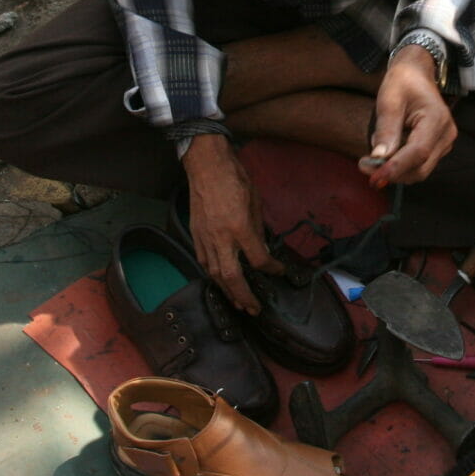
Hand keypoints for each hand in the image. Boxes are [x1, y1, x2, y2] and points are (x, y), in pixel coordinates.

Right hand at [180, 135, 280, 313]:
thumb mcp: (255, 201)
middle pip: (232, 277)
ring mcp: (205, 237)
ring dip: (227, 291)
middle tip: (254, 309)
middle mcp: (221, 237)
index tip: (279, 270)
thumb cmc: (234, 178)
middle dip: (244, 296)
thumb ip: (258, 228)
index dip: (271, 268)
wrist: (206, 166)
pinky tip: (220, 281)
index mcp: (240, 227)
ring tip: (238, 302)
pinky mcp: (196, 235)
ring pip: (215, 274)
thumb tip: (262, 247)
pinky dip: (214, 275)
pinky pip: (204, 261)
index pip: (258, 258)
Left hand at [360, 46, 456, 189]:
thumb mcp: (389, 100)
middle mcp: (446, 134)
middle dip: (392, 173)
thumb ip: (386, 129)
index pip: (418, 152)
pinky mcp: (438, 148)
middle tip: (364, 166)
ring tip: (374, 156)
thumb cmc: (402, 82)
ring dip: (395, 171)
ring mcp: (444, 143)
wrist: (416, 74)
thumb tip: (379, 158)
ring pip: (419, 171)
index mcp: (436, 118)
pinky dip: (401, 166)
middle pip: (420, 168)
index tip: (373, 176)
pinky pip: (419, 165)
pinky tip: (388, 152)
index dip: (396, 167)